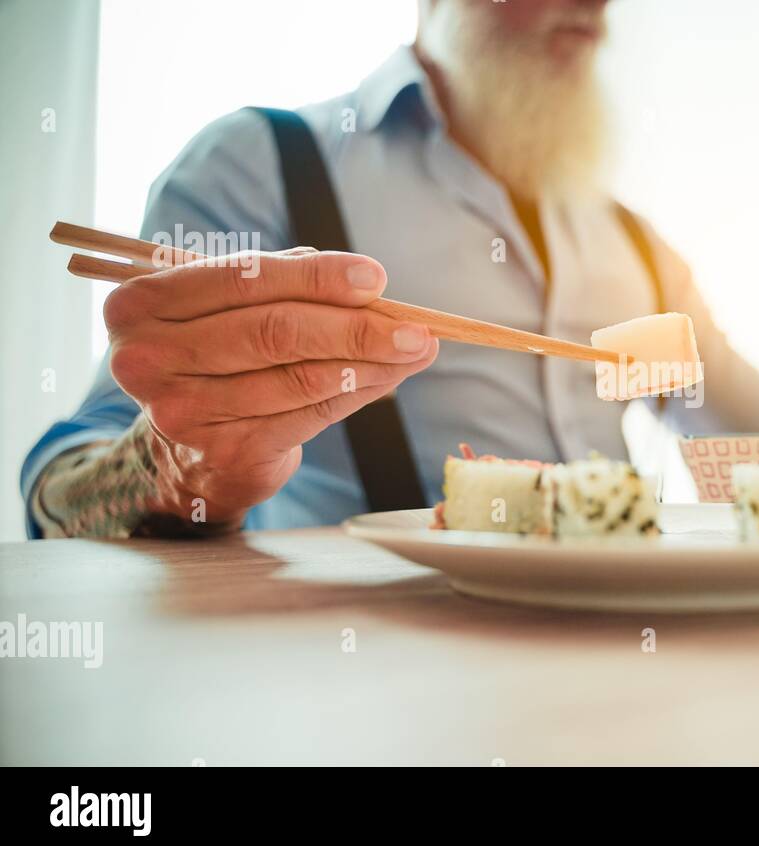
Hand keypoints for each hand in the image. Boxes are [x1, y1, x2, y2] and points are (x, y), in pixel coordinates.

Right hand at [104, 249, 437, 525]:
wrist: (185, 453)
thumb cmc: (218, 360)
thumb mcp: (229, 311)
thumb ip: (284, 286)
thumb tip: (370, 288)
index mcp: (142, 304)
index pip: (244, 279)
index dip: (316, 278)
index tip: (376, 278)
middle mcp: (149, 358)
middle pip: (275, 332)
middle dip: (356, 327)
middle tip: (415, 328)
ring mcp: (183, 410)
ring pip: (299, 376)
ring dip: (370, 363)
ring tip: (414, 351)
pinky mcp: (224, 451)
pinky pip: (309, 414)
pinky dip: (358, 392)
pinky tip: (388, 377)